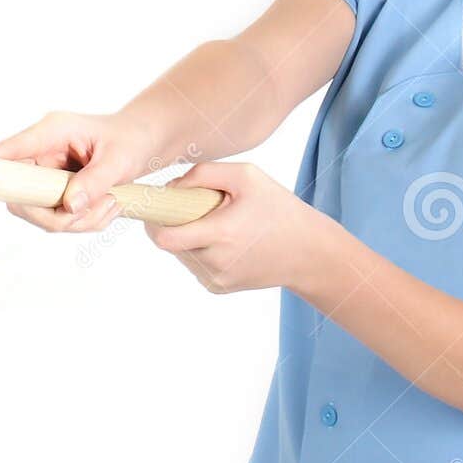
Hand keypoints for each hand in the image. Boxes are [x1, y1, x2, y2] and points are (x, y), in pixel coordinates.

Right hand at [0, 110, 155, 233]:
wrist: (146, 142)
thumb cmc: (133, 139)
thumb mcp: (119, 159)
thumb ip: (94, 181)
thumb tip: (69, 207)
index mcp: (51, 132)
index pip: (10, 151)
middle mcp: (42, 153)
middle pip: (20, 196)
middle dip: (54, 215)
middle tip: (88, 213)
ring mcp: (47, 174)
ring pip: (40, 213)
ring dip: (76, 222)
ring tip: (110, 205)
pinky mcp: (56, 191)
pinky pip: (58, 218)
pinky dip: (83, 223)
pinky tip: (108, 208)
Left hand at [144, 161, 330, 293]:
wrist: (309, 253)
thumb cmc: (278, 209)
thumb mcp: (246, 176)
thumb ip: (203, 174)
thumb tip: (170, 187)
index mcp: (221, 234)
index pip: (164, 237)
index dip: (153, 220)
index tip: (157, 205)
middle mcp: (215, 263)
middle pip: (170, 242)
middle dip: (173, 223)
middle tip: (193, 207)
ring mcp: (215, 279)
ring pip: (180, 253)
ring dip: (187, 236)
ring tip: (216, 223)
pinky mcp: (218, 288)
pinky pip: (193, 264)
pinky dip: (199, 250)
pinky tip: (224, 240)